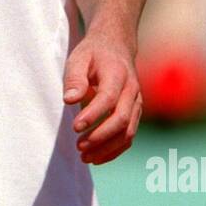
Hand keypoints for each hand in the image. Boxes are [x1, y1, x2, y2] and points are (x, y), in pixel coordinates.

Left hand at [63, 32, 142, 165]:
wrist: (116, 47)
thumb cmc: (93, 54)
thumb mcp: (78, 58)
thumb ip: (74, 78)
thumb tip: (69, 100)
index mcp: (117, 74)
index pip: (108, 98)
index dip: (93, 115)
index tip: (74, 127)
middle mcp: (132, 90)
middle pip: (121, 119)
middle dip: (100, 136)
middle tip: (78, 146)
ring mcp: (136, 103)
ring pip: (128, 132)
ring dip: (107, 148)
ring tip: (84, 157)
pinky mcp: (135, 114)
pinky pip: (129, 137)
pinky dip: (115, 151)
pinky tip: (95, 158)